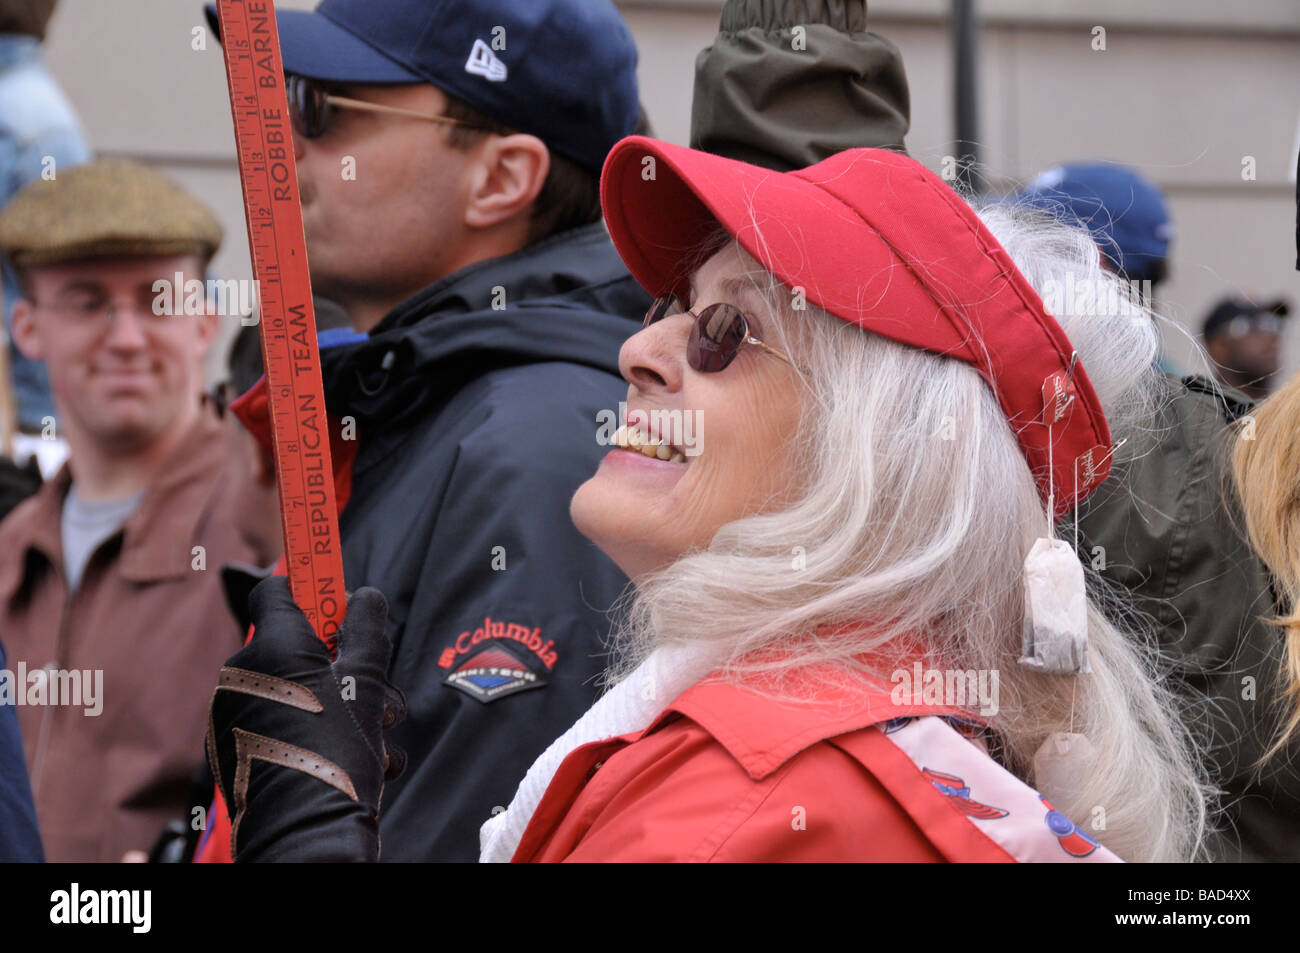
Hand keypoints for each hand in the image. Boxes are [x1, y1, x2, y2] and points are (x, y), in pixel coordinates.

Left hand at [206, 576, 405, 861]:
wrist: (304, 837)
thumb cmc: (336, 757)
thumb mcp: (368, 684)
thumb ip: (367, 631)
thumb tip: (365, 597)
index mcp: (272, 647)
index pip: (279, 589)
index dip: (314, 589)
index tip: (345, 604)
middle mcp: (243, 674)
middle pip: (300, 647)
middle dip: (347, 667)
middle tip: (384, 697)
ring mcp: (234, 714)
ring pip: (299, 691)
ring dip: (343, 709)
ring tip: (379, 742)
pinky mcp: (234, 749)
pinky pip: (283, 724)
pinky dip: (319, 736)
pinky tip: (358, 764)